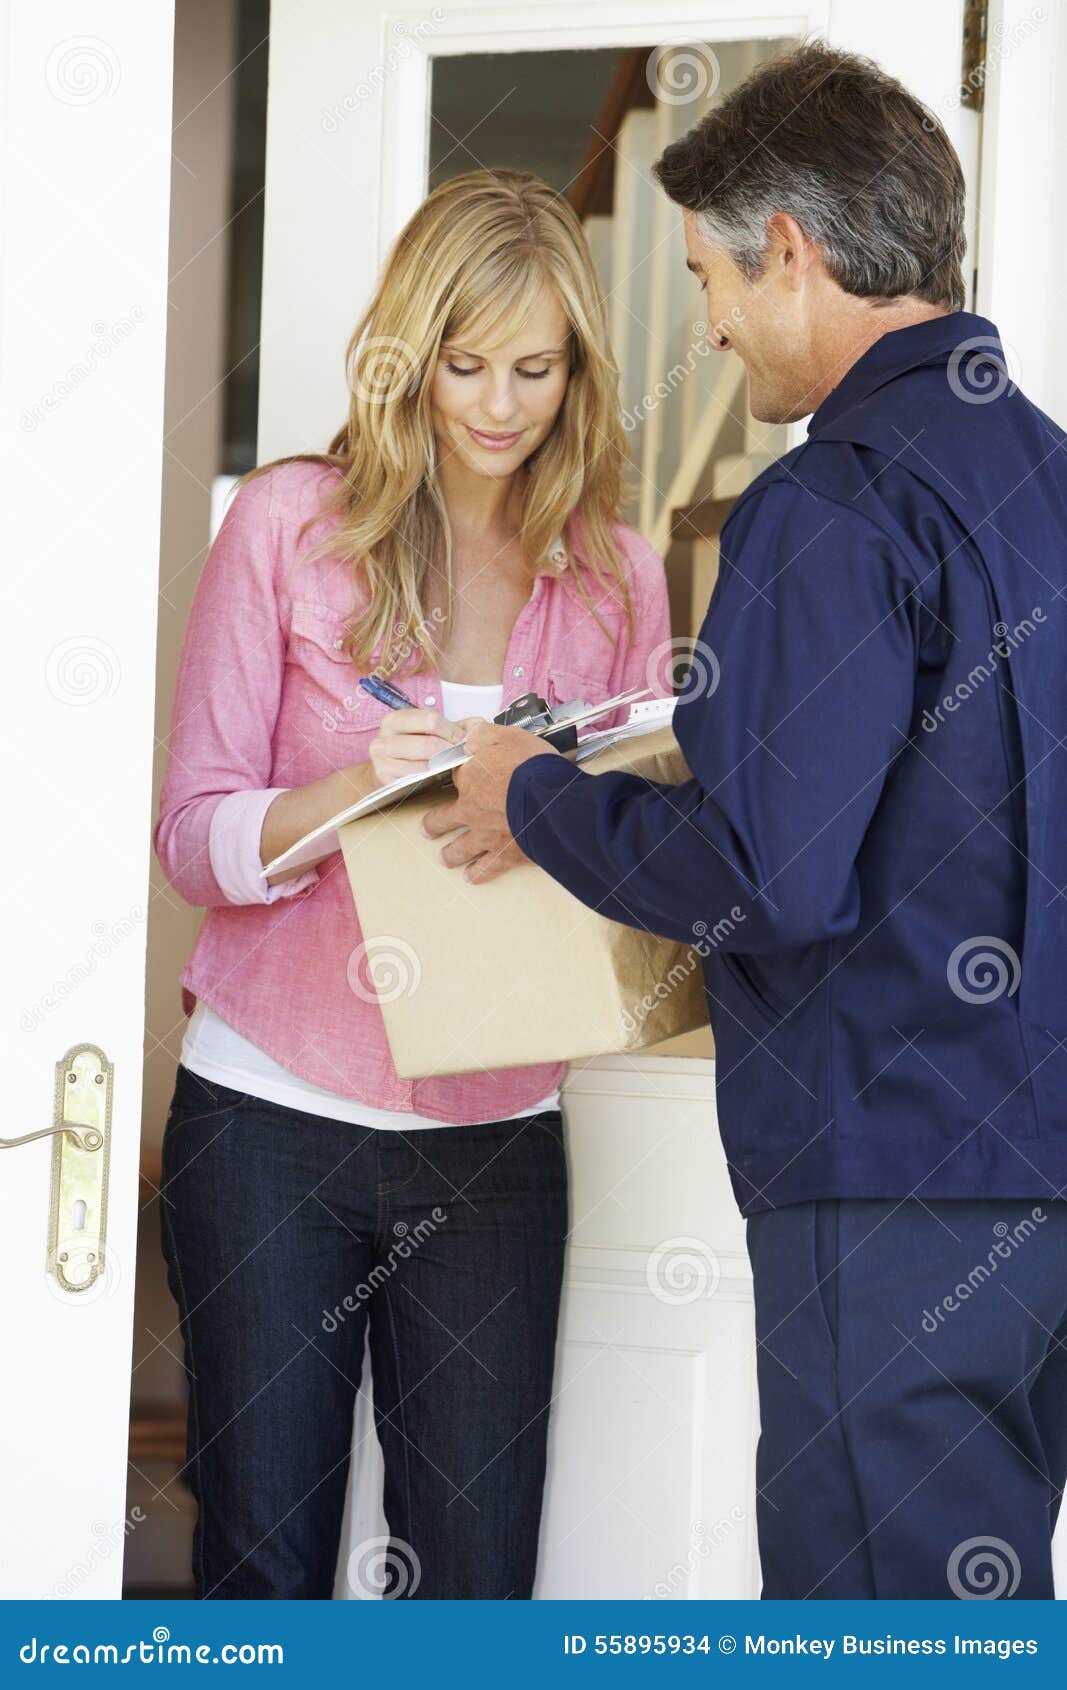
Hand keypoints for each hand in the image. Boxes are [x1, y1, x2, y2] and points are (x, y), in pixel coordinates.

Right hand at [368, 707, 465, 785]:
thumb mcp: (429, 733)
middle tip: (463, 755)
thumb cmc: (411, 749)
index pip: (430, 720)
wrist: (386, 771)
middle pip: (429, 744)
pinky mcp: (385, 780)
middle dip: (451, 751)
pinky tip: (438, 776)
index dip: (452, 731)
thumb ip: (454, 727)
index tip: (464, 739)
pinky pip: (416, 780)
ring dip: (444, 767)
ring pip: (424, 765)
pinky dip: (432, 779)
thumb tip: (479, 725)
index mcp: (394, 720)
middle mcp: (383, 739)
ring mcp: (381, 762)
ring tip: (451, 765)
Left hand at [422, 719, 561, 882]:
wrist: (551, 801)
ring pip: (459, 849)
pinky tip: (472, 876)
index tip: (452, 775)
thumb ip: (483, 733)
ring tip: (445, 858)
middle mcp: (472, 810)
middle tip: (427, 829)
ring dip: (451, 854)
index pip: (452, 775)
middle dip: (434, 825)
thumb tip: (470, 731)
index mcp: (470, 779)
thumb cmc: (531, 768)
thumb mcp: (506, 735)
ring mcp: (485, 835)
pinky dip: (477, 873)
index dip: (453, 774)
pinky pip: (485, 869)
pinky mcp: (504, 855)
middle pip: (443, 820)